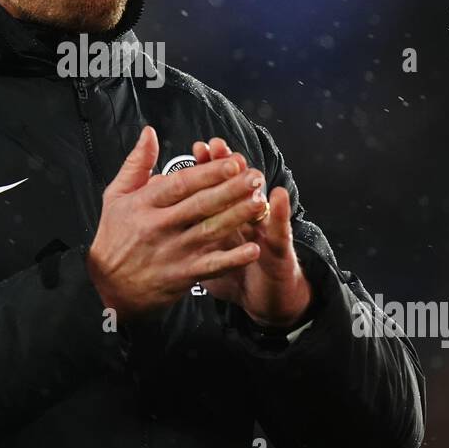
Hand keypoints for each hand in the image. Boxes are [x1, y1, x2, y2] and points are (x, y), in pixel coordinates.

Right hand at [86, 126, 269, 320]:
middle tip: (254, 177)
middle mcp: (159, 226)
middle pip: (200, 205)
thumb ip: (136, 164)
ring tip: (259, 203)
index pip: (180, 184)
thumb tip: (149, 133)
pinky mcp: (182, 275)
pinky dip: (232, 259)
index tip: (232, 162)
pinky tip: (252, 249)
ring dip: (237, 217)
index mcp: (144, 204)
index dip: (208, 173)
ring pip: (209, 231)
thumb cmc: (114, 238)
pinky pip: (211, 266)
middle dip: (231, 189)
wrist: (108, 286)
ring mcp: (172, 252)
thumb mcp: (116, 196)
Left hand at [192, 138, 314, 328]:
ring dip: (251, 182)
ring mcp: (265, 232)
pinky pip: (279, 233)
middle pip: (235, 187)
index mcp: (225, 218)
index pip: (214, 187)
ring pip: (258, 203)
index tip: (200, 148)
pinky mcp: (280, 251)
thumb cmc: (235, 276)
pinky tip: (278, 196)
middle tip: (219, 147)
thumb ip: (193, 229)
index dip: (207, 168)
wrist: (270, 300)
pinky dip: (280, 214)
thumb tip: (168, 208)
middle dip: (226, 167)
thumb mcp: (210, 253)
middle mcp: (246, 219)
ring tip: (243, 161)